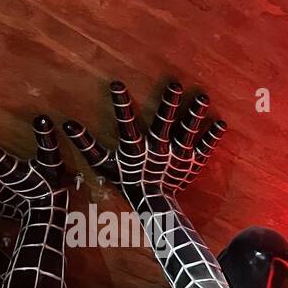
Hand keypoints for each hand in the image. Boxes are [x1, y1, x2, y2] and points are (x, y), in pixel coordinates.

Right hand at [63, 80, 226, 206]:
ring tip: (203, 97)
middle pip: (164, 123)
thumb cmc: (127, 179)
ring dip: (194, 114)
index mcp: (136, 148)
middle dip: (170, 104)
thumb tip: (65, 124)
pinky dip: (212, 137)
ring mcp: (177, 156)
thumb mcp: (104, 164)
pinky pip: (204, 148)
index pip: (126, 123)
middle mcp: (158, 149)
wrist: (153, 203)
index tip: (117, 85)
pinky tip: (221, 123)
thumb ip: (87, 145)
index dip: (121, 105)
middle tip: (176, 84)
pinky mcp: (192, 162)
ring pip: (187, 132)